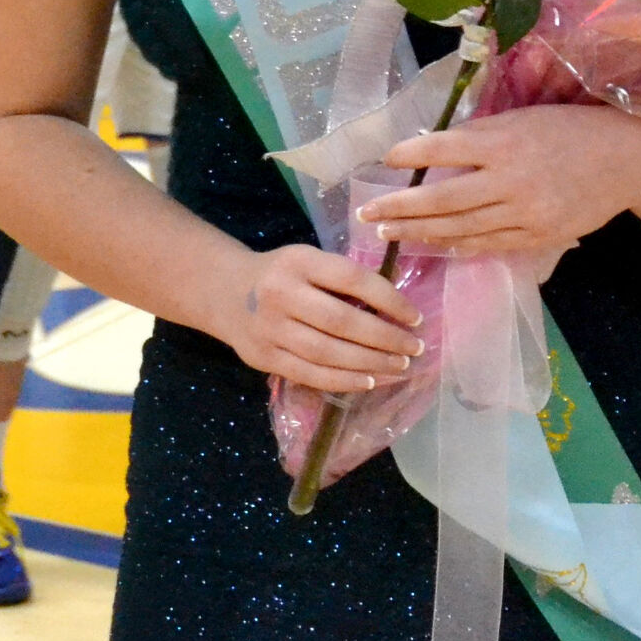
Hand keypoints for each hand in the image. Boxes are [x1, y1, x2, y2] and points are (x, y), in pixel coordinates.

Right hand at [221, 242, 423, 393]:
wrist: (224, 291)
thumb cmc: (283, 273)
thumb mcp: (310, 259)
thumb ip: (343, 278)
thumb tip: (395, 307)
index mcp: (300, 262)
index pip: (353, 279)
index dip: (389, 299)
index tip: (416, 317)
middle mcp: (282, 295)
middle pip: (342, 322)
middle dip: (385, 338)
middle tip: (415, 347)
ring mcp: (270, 330)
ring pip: (327, 353)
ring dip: (369, 363)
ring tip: (399, 366)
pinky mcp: (263, 358)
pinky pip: (309, 374)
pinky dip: (343, 380)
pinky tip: (370, 380)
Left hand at [366, 104, 640, 256]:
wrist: (627, 160)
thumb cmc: (574, 129)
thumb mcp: (527, 118)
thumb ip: (484, 134)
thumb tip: (434, 147)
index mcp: (507, 141)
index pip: (444, 148)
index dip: (410, 153)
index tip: (385, 158)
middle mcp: (511, 178)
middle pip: (441, 198)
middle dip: (398, 207)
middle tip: (365, 213)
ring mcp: (524, 212)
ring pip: (459, 227)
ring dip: (418, 231)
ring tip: (388, 233)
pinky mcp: (537, 235)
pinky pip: (487, 244)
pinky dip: (457, 245)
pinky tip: (435, 245)